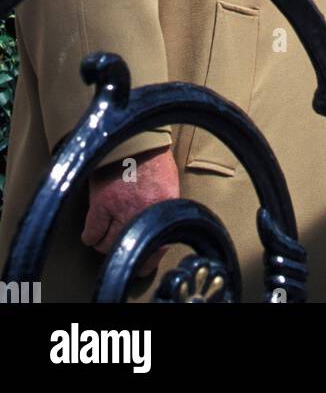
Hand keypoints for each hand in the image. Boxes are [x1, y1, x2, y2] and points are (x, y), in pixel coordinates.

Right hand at [81, 144, 179, 274]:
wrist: (134, 134)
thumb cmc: (152, 156)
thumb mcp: (167, 184)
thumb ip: (160, 209)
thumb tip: (154, 231)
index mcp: (165, 207)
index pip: (157, 247)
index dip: (147, 257)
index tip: (143, 260)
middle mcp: (144, 212)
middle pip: (129, 247)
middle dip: (124, 248)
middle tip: (119, 244)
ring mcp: (122, 209)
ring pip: (107, 245)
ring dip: (105, 243)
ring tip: (104, 237)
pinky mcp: (101, 203)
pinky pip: (91, 234)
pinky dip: (90, 236)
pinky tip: (91, 234)